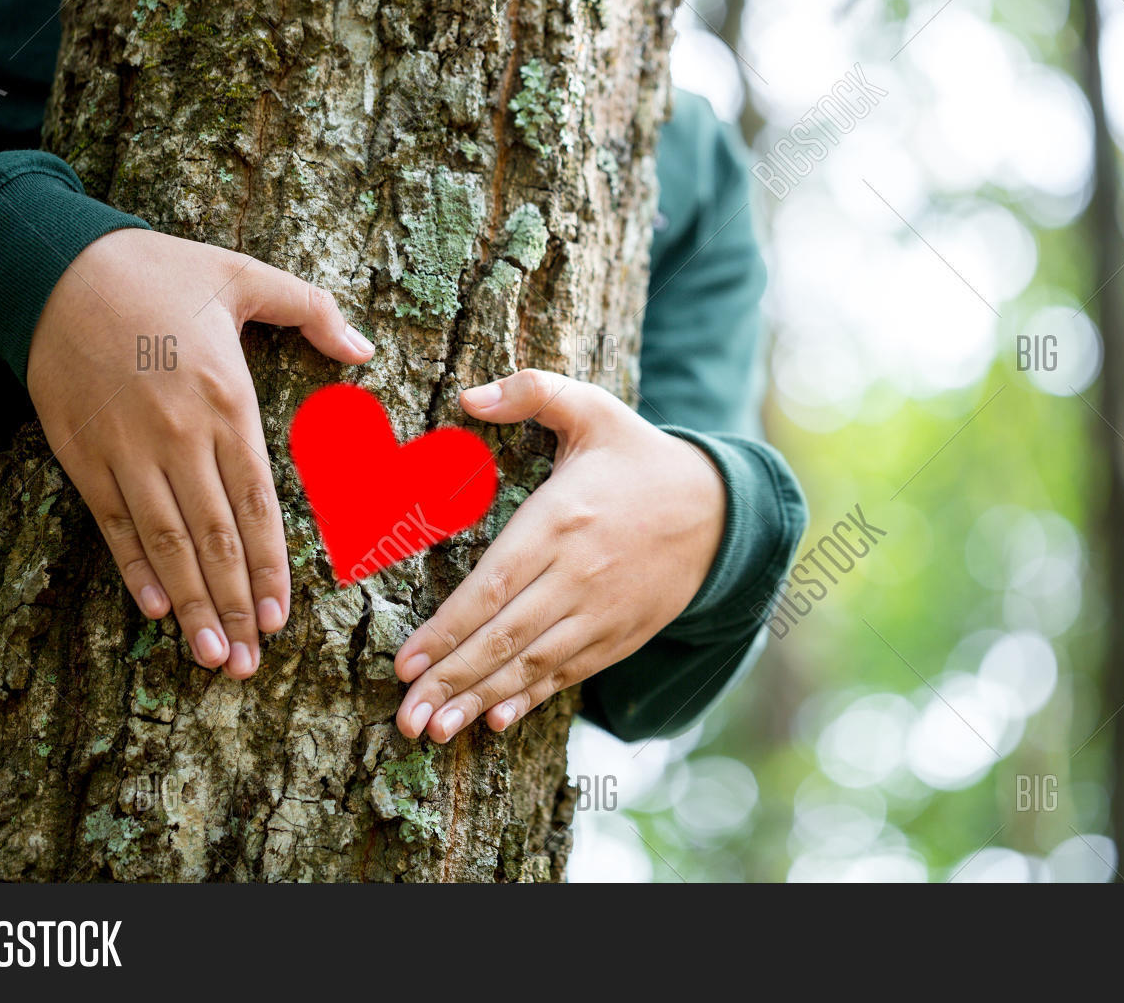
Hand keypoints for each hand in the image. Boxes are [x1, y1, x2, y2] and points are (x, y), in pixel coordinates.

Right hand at [26, 228, 373, 677]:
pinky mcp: (82, 453)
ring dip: (189, 603)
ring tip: (211, 655)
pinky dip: (132, 567)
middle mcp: (180, 435)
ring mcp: (128, 449)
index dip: (270, 567)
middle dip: (235, 605)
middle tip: (249, 664)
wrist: (55, 265)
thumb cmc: (158, 270)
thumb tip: (365, 347)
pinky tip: (154, 608)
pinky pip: (113, 521)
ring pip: (165, 542)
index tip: (283, 618)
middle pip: (214, 538)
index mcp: (228, 402)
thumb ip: (312, 310)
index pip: (258, 504)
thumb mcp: (243, 275)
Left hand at [392, 369, 726, 741]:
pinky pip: (568, 674)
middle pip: (504, 637)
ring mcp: (601, 612)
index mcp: (561, 521)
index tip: (405, 661)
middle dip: (450, 680)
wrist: (719, 510)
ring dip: (480, 701)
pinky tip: (496, 721)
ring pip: (532, 664)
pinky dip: (530, 699)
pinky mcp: (619, 635)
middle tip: (405, 718)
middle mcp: (579, 575)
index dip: (447, 629)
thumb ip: (532, 391)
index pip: (493, 585)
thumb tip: (470, 397)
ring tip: (434, 731)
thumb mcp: (592, 409)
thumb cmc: (639, 457)